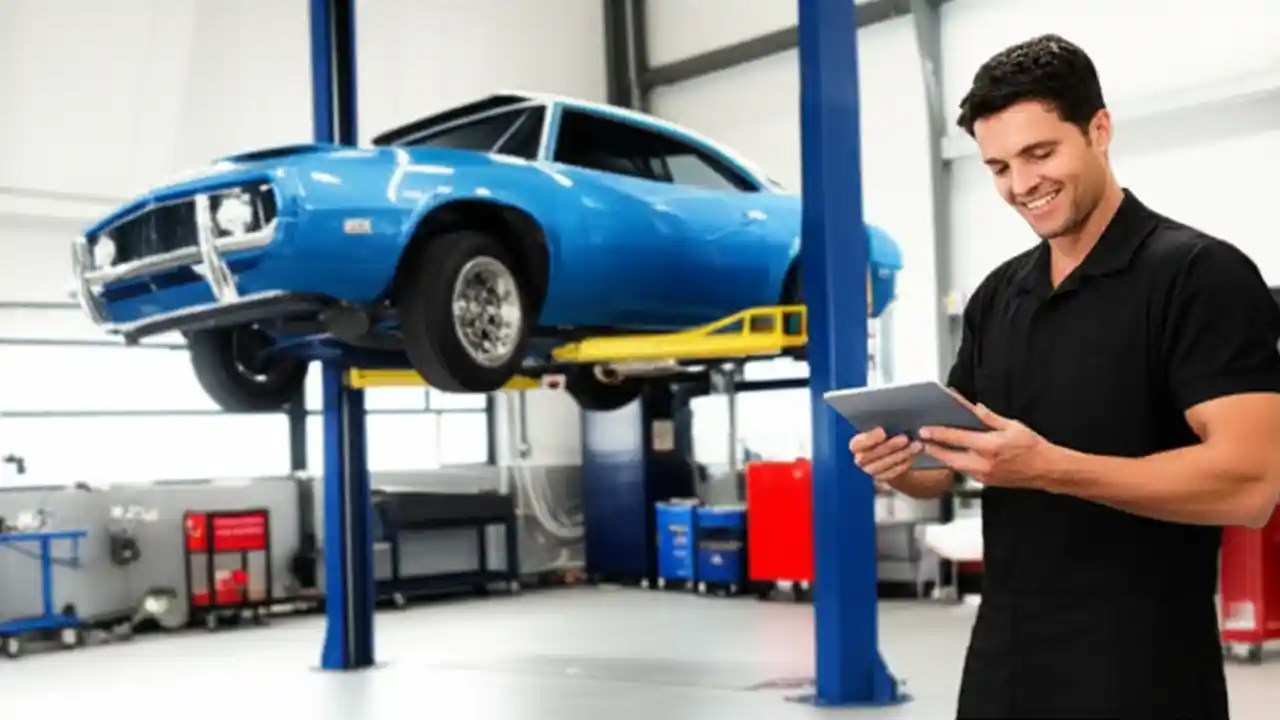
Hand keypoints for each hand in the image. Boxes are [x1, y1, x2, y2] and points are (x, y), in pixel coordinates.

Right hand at [849, 426, 922, 491]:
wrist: (890, 455)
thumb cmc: (885, 437)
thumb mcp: (882, 430)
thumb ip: (883, 428)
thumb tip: (891, 422)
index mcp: (856, 445)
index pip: (857, 444)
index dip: (869, 439)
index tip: (882, 432)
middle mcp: (859, 460)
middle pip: (870, 456)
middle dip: (889, 447)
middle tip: (905, 438)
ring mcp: (870, 472)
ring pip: (882, 466)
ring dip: (900, 455)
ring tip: (915, 446)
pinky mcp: (882, 479)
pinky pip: (891, 474)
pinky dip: (903, 465)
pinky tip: (912, 456)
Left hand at [918, 399, 1059, 488]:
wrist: (1047, 470)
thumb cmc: (1033, 447)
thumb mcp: (1012, 426)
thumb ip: (990, 418)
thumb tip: (974, 408)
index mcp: (990, 446)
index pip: (957, 439)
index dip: (938, 434)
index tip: (925, 430)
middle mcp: (984, 463)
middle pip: (950, 458)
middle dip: (934, 449)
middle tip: (921, 441)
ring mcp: (984, 475)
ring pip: (956, 467)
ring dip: (943, 457)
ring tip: (931, 447)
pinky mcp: (986, 482)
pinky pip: (966, 472)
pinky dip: (956, 463)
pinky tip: (952, 456)